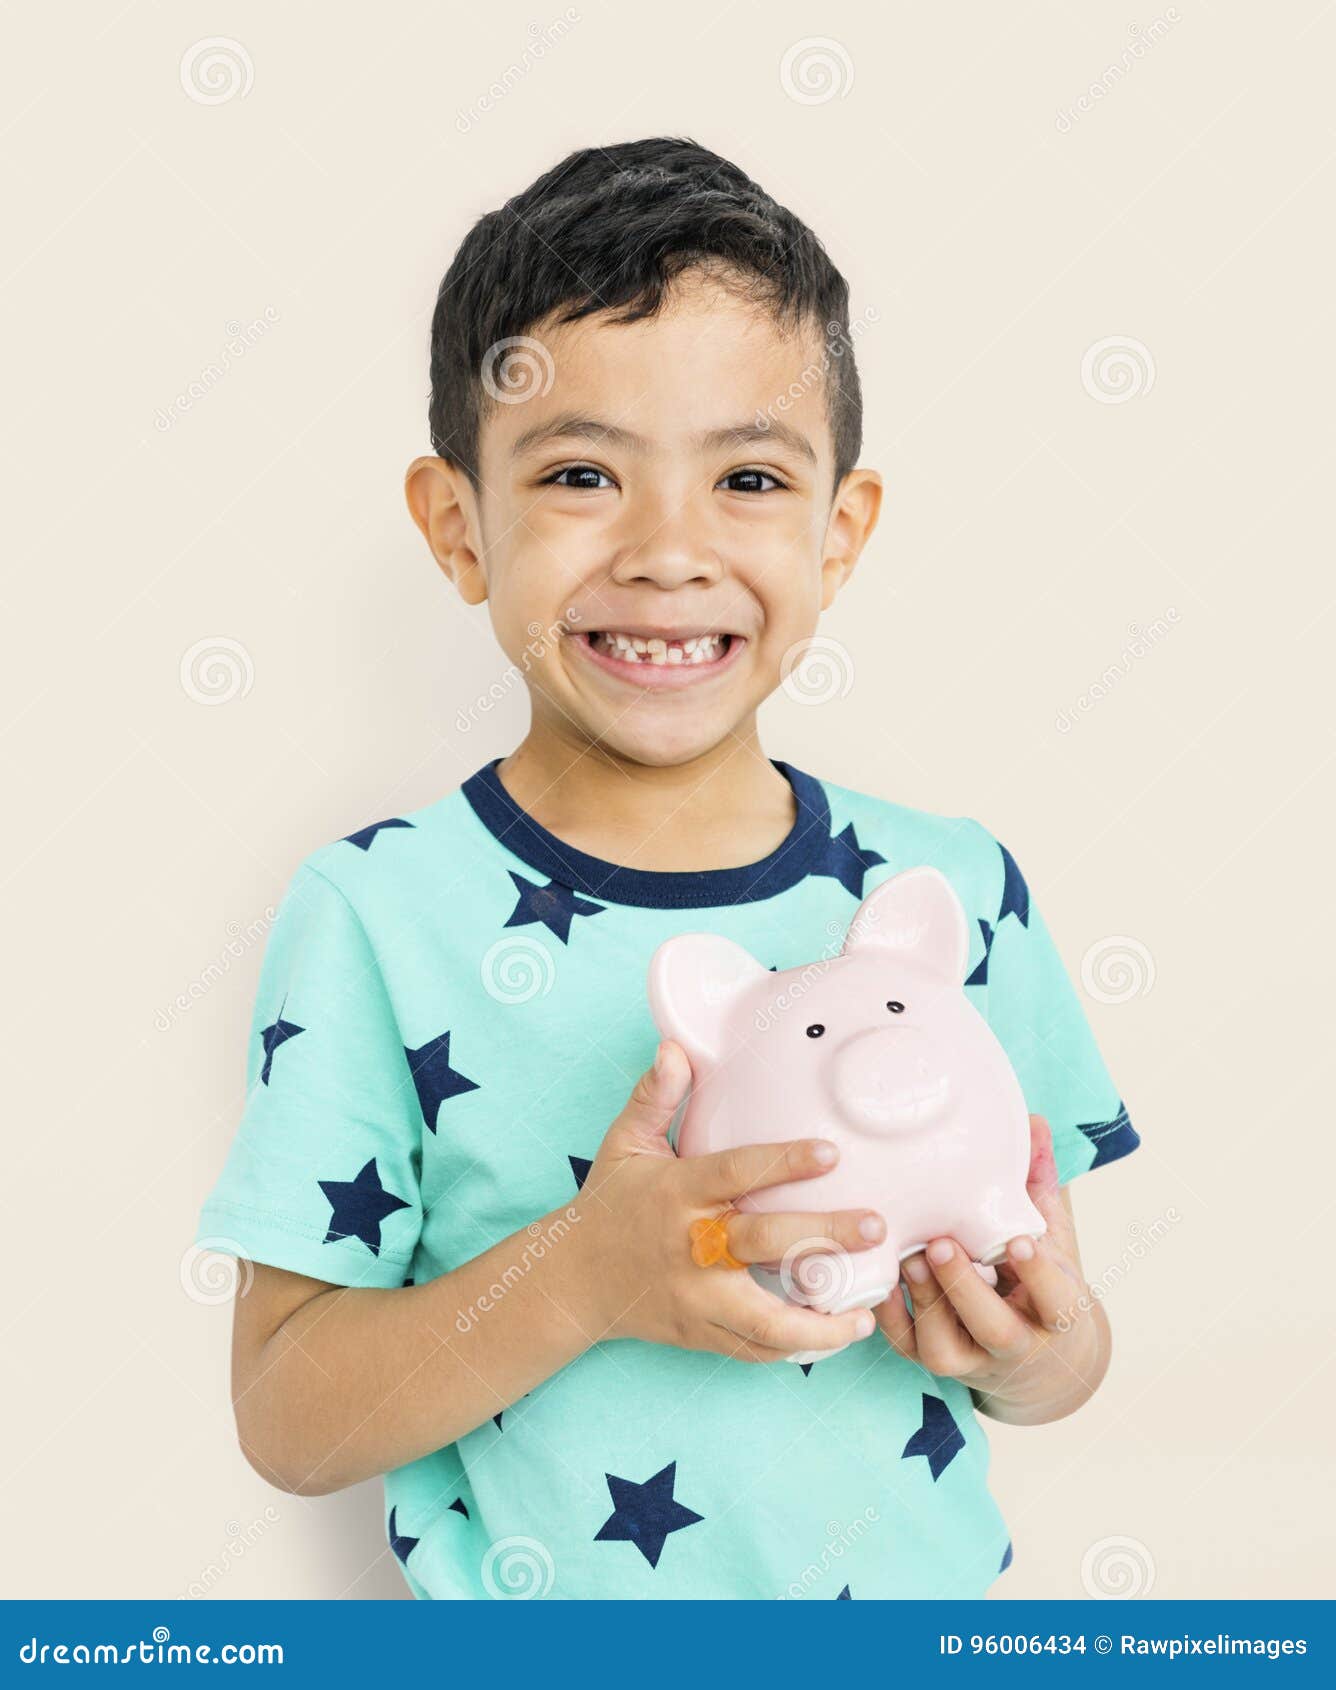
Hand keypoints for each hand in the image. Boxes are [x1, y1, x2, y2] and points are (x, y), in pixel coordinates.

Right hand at [572, 1040, 883, 1362]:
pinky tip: (834, 1336)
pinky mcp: (699, 1333)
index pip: (736, 1173)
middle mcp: (690, 1247)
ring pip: (764, 1320)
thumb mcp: (624, 1144)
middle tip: (877, 1227)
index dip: (784, 1163)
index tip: (831, 1153)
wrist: (572, 1281)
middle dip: (825, 1235)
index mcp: (677, 1193)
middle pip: (765, 1244)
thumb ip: (654, 1096)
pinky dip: (795, 1348)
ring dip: (820, 1322)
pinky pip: (754, 1350)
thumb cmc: (609, 1204)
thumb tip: (675, 1048)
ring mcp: (696, 1297)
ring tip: (867, 1314)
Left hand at [875, 1116, 1110, 1423]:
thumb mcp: (1052, 1238)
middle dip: (964, 1288)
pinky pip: (905, 1348)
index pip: (1056, 1299)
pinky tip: (878, 1276)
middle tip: (938, 1244)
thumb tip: (1034, 1121)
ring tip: (906, 1257)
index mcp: (1056, 1311)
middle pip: (994, 1329)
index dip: (1036, 1272)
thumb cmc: (1041, 1283)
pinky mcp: (933, 1360)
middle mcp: (1016, 1344)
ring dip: (923, 1301)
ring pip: (944, 1348)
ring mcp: (971, 1359)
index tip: (1017, 1240)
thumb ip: (1038, 1184)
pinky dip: (887, 1315)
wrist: (1039, 1360)